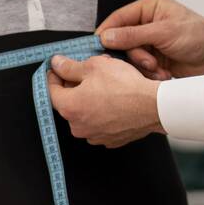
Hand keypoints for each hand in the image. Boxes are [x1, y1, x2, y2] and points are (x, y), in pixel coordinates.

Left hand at [47, 54, 162, 147]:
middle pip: (68, 102)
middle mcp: (78, 126)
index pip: (50, 90)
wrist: (153, 106)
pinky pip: (100, 123)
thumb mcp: (94, 66)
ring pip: (85, 113)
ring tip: (105, 86)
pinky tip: (114, 100)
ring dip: (89, 100)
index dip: (54, 75)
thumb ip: (70, 66)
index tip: (58, 68)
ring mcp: (94, 135)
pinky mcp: (110, 140)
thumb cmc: (125, 86)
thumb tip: (57, 64)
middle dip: (75, 86)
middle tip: (88, 73)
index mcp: (69, 107)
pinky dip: (103, 112)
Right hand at [95, 0, 203, 79]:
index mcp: (149, 8)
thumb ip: (134, 35)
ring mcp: (150, 43)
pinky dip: (150, 74)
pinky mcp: (154, 59)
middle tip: (148, 62)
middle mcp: (147, 23)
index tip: (97, 47)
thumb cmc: (200, 37)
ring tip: (160, 70)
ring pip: (130, 57)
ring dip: (143, 66)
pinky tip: (164, 75)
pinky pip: (140, 68)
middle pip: (121, 41)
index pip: (118, 18)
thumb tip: (106, 36)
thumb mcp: (165, 32)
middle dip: (134, 55)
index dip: (106, 33)